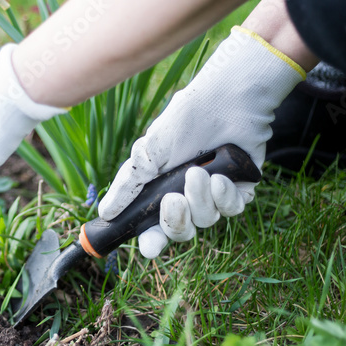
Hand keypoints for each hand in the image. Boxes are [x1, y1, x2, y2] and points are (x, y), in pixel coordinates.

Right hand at [98, 27, 305, 258]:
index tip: (149, 247)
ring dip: (199, 199)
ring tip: (197, 172)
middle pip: (180, 232)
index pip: (154, 228)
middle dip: (175, 221)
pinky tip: (219, 176)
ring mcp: (214, 196)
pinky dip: (223, 196)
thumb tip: (104, 212)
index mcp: (161, 191)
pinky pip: (231, 209)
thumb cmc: (184, 121)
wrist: (226, 99)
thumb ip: (128, 183)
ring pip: (206, 220)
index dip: (151, 242)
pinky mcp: (241, 190)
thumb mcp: (148, 151)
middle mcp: (187, 197)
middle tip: (172, 200)